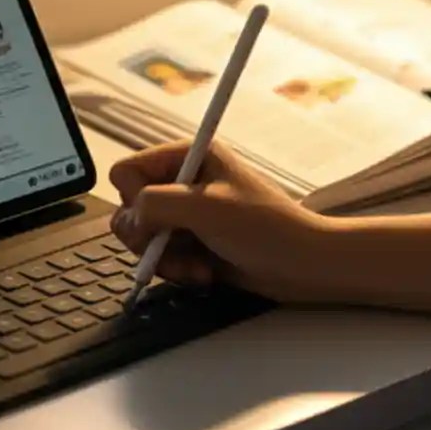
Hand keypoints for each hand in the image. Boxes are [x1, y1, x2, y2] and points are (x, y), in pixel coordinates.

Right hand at [109, 141, 328, 299]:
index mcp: (187, 157)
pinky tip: (203, 273)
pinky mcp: (194, 241)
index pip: (127, 171)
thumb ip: (156, 203)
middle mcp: (183, 181)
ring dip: (164, 258)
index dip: (134, 198)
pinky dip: (176, 269)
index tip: (158, 218)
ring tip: (195, 267)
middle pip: (129, 208)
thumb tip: (130, 218)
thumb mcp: (206, 207)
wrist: (303, 264)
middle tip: (170, 249)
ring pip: (143, 238)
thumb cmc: (265, 227)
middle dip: (148, 237)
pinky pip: (161, 256)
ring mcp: (187, 213)